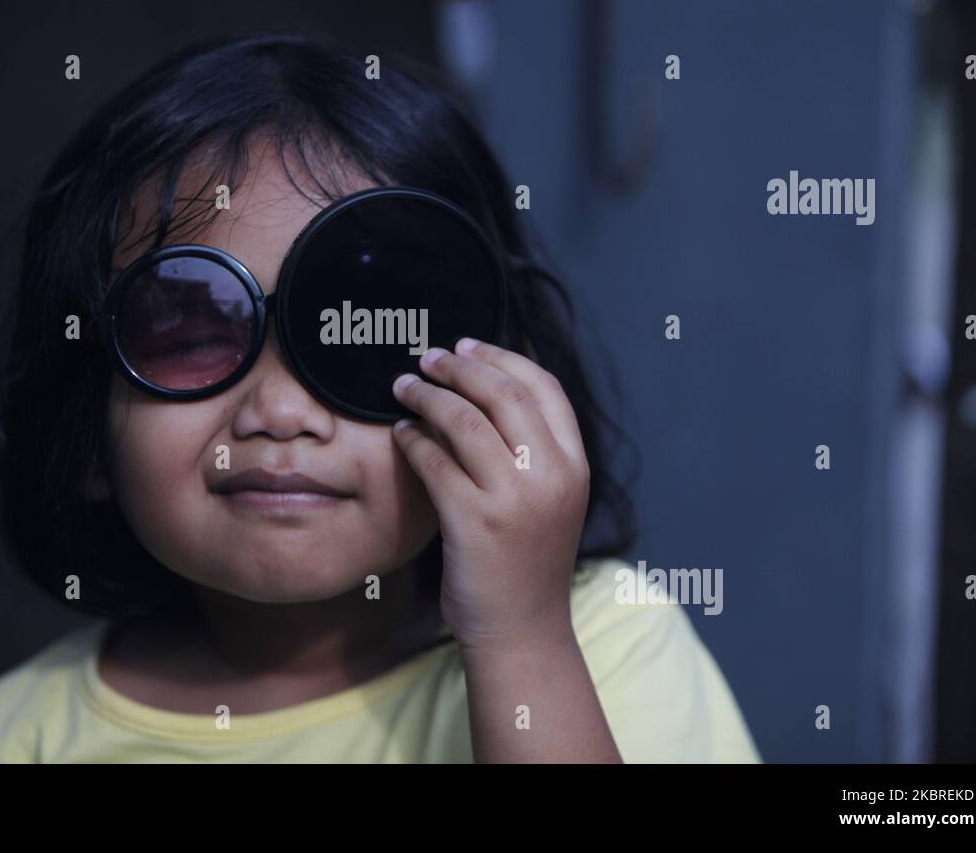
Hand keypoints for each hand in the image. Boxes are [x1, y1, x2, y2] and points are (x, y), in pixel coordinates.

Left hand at [390, 337, 590, 653]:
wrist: (521, 630)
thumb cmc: (525, 561)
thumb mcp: (547, 499)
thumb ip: (531, 450)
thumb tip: (482, 389)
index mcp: (574, 465)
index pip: (543, 386)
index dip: (501, 357)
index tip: (466, 345)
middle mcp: (551, 475)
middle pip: (502, 393)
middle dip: (459, 366)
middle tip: (426, 357)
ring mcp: (515, 498)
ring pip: (465, 419)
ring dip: (428, 395)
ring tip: (403, 387)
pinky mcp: (474, 521)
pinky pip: (434, 461)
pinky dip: (413, 440)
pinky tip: (400, 435)